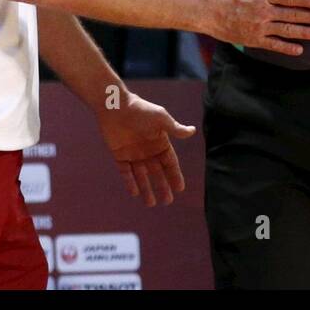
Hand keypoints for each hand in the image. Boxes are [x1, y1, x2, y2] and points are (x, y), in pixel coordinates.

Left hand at [95, 90, 195, 205]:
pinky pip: (126, 172)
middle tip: (167, 201)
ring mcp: (134, 153)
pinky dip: (130, 182)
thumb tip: (192, 131)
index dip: (175, 175)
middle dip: (162, 187)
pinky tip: (134, 193)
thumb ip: (174, 128)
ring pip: (141, 175)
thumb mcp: (160, 118)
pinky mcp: (119, 155)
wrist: (116, 106)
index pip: (170, 163)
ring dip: (146, 189)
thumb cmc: (141, 110)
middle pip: (157, 173)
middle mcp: (148, 151)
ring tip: (151, 204)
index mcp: (160, 143)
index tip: (180, 189)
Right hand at [201, 0, 309, 54]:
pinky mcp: (252, 39)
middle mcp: (263, 11)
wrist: (204, 10)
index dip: (305, 0)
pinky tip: (300, 50)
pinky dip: (287, 48)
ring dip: (305, 33)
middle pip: (292, 15)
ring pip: (287, 31)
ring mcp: (258, 26)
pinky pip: (273, 45)